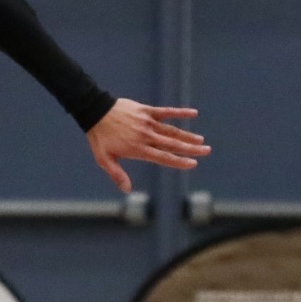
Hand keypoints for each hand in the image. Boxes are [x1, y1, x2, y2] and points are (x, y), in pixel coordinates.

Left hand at [87, 99, 209, 192]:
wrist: (94, 111)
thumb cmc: (99, 137)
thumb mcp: (104, 159)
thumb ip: (117, 174)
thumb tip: (127, 190)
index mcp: (138, 149)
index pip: (163, 157)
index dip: (179, 161)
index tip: (193, 164)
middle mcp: (146, 136)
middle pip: (172, 144)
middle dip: (191, 149)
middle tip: (206, 151)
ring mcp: (147, 123)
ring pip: (172, 130)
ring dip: (187, 135)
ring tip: (201, 140)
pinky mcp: (146, 111)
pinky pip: (166, 112)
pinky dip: (179, 112)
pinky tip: (194, 113)